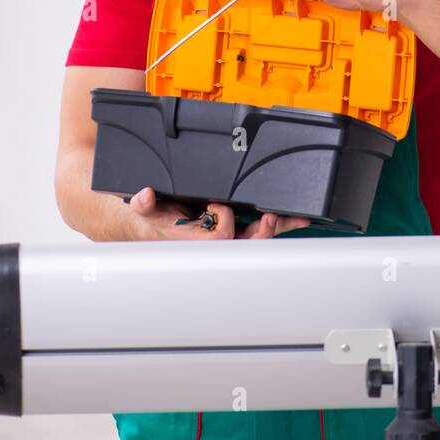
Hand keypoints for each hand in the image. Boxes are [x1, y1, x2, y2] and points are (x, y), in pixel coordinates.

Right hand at [128, 189, 309, 239]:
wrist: (152, 226)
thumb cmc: (152, 220)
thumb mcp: (144, 209)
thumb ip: (143, 203)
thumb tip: (145, 195)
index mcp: (196, 239)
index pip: (219, 236)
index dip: (223, 221)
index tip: (218, 206)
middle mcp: (215, 241)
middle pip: (246, 244)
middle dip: (261, 232)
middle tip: (269, 218)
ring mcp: (228, 235)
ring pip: (256, 237)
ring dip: (276, 226)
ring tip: (295, 217)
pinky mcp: (236, 227)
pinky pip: (259, 228)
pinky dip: (279, 221)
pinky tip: (296, 218)